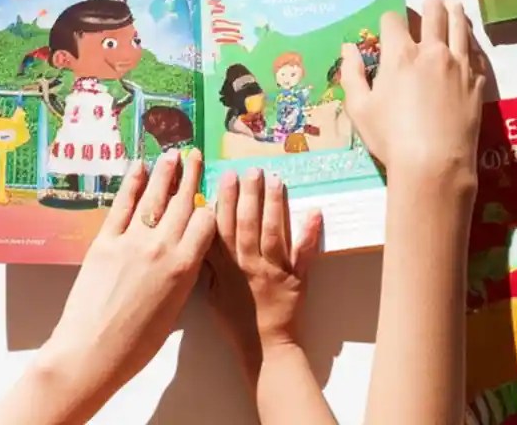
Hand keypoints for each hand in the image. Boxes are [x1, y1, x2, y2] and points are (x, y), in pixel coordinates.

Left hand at [35, 149, 215, 402]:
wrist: (92, 351)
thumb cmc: (137, 344)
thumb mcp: (174, 309)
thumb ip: (183, 276)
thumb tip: (185, 254)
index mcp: (184, 267)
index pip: (206, 222)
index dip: (210, 206)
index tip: (212, 193)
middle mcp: (161, 247)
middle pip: (182, 203)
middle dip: (191, 176)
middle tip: (195, 154)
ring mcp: (130, 241)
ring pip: (153, 198)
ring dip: (165, 172)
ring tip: (172, 153)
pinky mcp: (104, 242)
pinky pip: (121, 206)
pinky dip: (132, 184)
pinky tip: (139, 168)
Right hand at [207, 169, 322, 361]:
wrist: (264, 346)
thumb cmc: (236, 320)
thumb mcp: (212, 292)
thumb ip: (210, 263)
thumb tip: (204, 233)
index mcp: (228, 267)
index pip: (222, 227)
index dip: (225, 200)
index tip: (227, 176)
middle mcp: (249, 265)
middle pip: (247, 223)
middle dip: (249, 194)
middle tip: (251, 169)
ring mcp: (274, 271)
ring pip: (272, 232)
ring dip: (274, 204)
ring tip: (275, 179)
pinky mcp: (297, 279)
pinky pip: (304, 254)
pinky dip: (310, 233)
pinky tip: (313, 211)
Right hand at [340, 0, 485, 191]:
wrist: (434, 164)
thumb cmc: (390, 138)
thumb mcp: (359, 108)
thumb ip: (352, 74)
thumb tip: (348, 48)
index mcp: (400, 55)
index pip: (393, 21)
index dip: (389, 20)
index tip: (389, 25)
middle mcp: (432, 52)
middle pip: (434, 15)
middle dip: (430, 5)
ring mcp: (459, 66)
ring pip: (460, 28)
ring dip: (455, 12)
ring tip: (454, 5)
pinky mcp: (477, 82)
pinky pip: (476, 54)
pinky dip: (471, 44)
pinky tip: (469, 43)